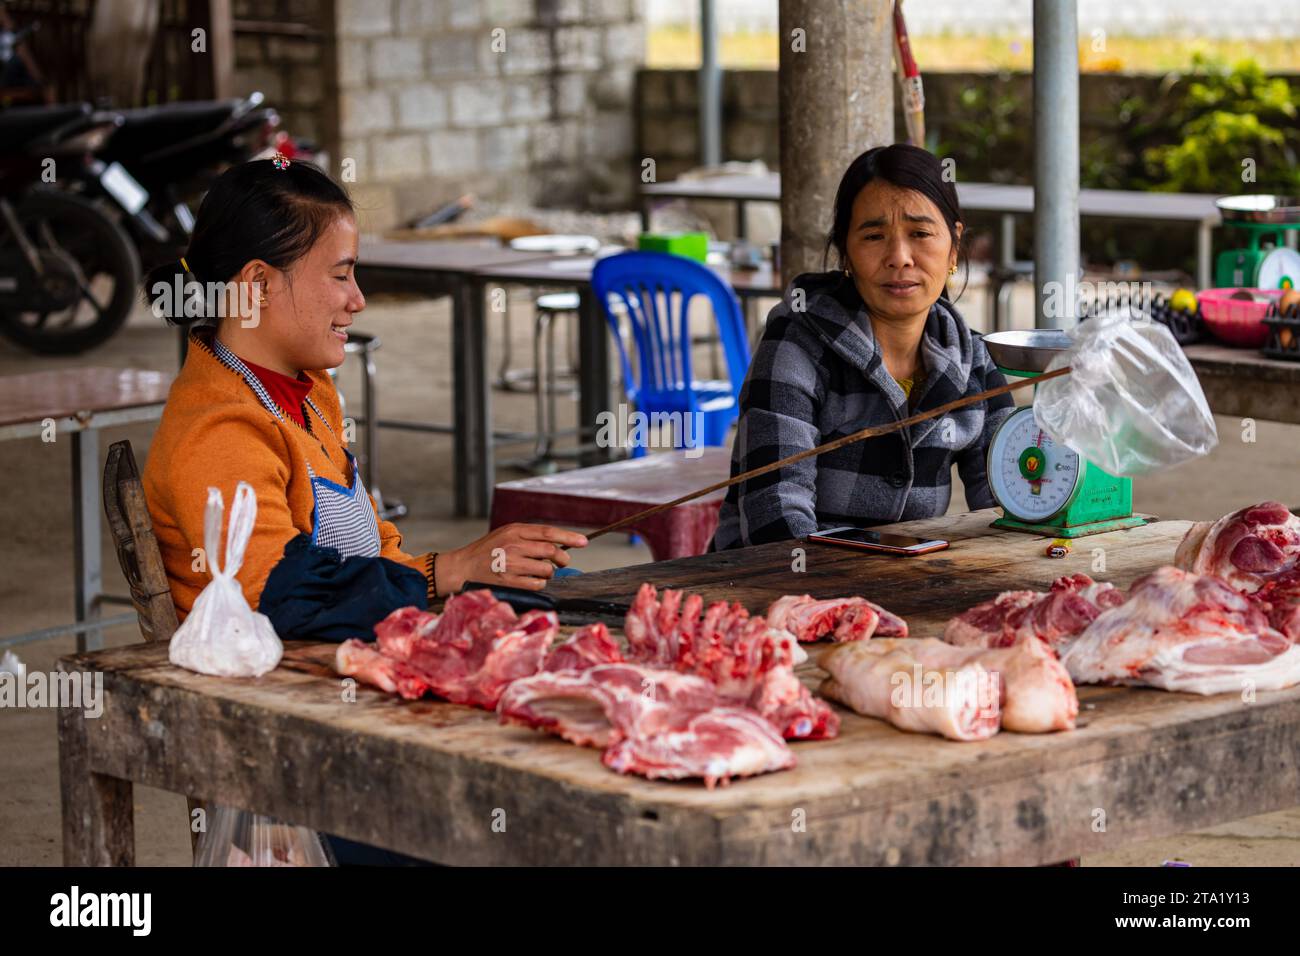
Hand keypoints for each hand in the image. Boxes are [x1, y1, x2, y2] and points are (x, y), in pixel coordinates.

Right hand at [436, 523, 587, 593]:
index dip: (569, 537)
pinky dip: (539, 584)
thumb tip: (559, 543)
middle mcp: (513, 545)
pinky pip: (537, 584)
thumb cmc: (488, 550)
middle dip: (563, 558)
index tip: (584, 542)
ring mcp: (511, 564)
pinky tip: (531, 580)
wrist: (463, 566)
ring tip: (538, 571)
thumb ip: (530, 536)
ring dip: (548, 572)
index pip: (548, 532)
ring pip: (546, 570)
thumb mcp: (507, 533)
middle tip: (563, 561)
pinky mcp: (509, 581)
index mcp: (514, 530)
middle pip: (551, 552)